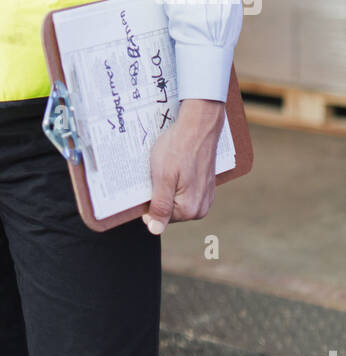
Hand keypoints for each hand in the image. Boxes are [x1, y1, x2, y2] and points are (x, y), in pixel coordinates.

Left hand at [142, 98, 225, 234]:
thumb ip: (160, 206)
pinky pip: (186, 191)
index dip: (149, 201)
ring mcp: (206, 196)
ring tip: (168, 167)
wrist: (198, 125)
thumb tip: (155, 230)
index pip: (159, 218)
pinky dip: (178, 181)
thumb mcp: (162, 177)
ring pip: (177, 200)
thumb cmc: (178, 148)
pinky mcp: (206, 186)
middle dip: (159, 194)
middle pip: (169, 210)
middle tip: (157, 172)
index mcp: (190, 209)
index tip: (148, 182)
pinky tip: (176, 165)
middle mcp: (201, 207)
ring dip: (168, 187)